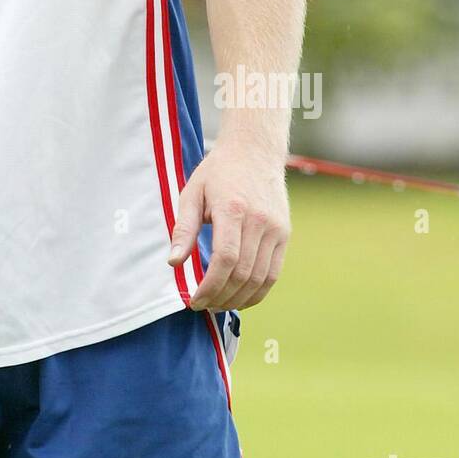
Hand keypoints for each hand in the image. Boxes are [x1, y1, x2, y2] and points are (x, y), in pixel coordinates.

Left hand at [167, 139, 289, 310]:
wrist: (254, 151)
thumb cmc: (218, 172)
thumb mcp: (192, 193)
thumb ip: (184, 229)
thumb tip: (173, 263)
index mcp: (233, 209)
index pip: (225, 260)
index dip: (209, 286)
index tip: (194, 300)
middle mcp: (259, 221)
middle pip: (242, 273)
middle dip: (221, 297)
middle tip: (203, 306)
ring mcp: (276, 229)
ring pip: (260, 279)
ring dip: (238, 299)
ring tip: (218, 305)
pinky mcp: (285, 234)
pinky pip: (273, 274)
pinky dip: (257, 292)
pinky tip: (240, 298)